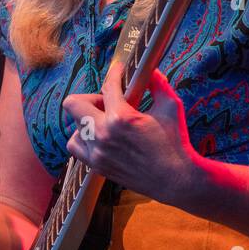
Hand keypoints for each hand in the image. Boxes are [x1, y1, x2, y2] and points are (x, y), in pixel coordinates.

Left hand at [62, 64, 203, 205]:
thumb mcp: (171, 106)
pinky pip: (77, 147)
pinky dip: (85, 139)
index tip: (117, 71)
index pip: (107, 86)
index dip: (114, 73)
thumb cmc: (175, 142)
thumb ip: (158, 84)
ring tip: (106, 122)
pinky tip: (101, 137)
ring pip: (74, 127)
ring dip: (87, 120)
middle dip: (91, 97)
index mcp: (121, 117)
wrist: (175, 179)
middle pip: (72, 104)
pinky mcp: (97, 166)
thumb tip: (151, 70)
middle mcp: (103, 134)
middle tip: (109, 103)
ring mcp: (97, 152)